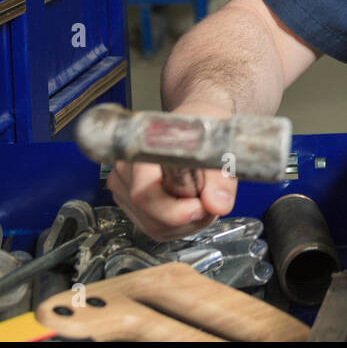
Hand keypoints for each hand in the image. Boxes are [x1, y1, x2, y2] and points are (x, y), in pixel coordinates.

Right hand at [105, 102, 237, 240]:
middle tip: (211, 202)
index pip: (145, 195)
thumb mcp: (220, 144)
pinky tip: (191, 205)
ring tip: (204, 200)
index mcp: (143, 150)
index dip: (175, 210)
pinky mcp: (130, 200)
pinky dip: (177, 223)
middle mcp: (126, 169)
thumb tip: (218, 204)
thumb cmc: (203, 126)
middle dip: (187, 220)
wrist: (194, 121)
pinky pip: (153, 225)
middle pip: (150, 217)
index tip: (202, 206)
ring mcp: (125, 187)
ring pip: (152, 225)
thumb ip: (221, 179)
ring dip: (185, 223)